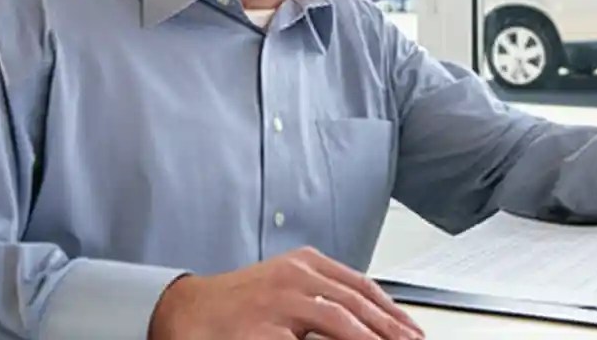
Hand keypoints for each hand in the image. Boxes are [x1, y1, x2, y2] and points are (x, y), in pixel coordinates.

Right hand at [148, 246, 423, 339]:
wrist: (185, 311)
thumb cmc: (239, 304)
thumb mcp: (287, 287)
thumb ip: (324, 297)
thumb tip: (366, 321)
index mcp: (306, 263)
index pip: (361, 285)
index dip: (391, 310)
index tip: (412, 330)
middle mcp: (295, 277)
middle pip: (356, 302)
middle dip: (390, 328)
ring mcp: (278, 301)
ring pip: (338, 320)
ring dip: (370, 338)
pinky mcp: (260, 329)